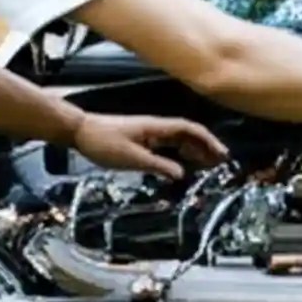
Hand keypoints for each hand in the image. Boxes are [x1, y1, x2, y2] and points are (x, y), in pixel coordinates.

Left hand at [70, 113, 229, 179]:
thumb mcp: (131, 158)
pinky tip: (183, 163)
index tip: (221, 153)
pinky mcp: (142, 140)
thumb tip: (181, 174)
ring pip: (179, 140)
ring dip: (195, 150)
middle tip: (221, 162)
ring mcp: (150, 133)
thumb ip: (157, 165)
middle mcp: (157, 128)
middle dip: (207, 146)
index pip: (189, 129)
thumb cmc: (103, 142)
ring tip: (208, 164)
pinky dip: (180, 153)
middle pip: (188, 134)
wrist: (80, 131)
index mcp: (156, 127)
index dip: (208, 140)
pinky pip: (167, 146)